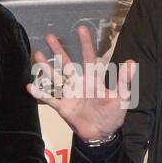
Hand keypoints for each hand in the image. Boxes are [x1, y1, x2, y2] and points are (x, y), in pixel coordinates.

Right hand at [26, 25, 135, 141]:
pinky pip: (49, 99)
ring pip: (55, 78)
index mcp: (92, 79)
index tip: (81, 28)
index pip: (88, 57)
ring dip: (46, 67)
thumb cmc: (112, 115)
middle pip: (66, 63)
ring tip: (36, 55)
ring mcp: (69, 94)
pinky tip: (29, 86)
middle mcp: (78, 83)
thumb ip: (124, 81)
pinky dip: (40, 94)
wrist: (101, 134)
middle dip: (58, 50)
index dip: (85, 43)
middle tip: (49, 36)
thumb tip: (132, 62)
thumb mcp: (121, 98)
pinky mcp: (62, 107)